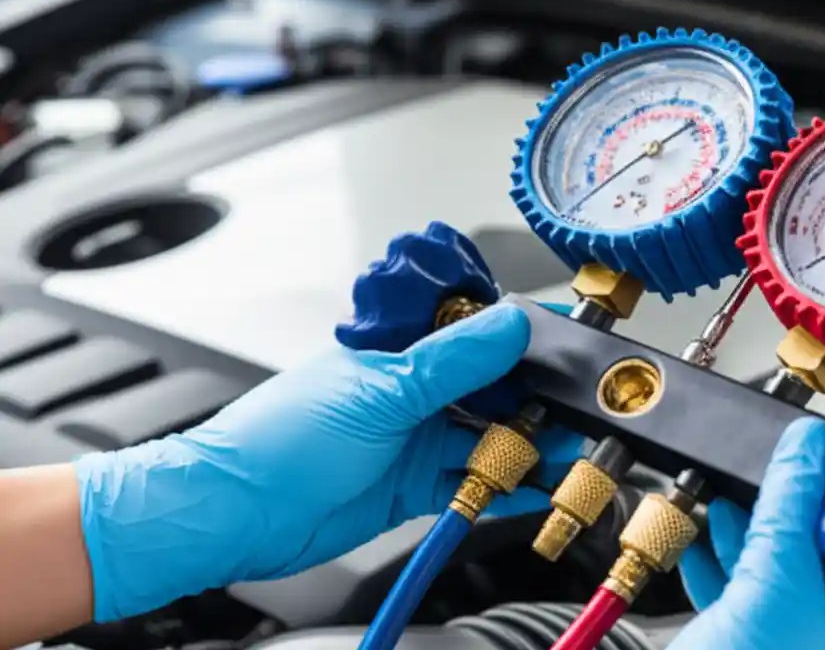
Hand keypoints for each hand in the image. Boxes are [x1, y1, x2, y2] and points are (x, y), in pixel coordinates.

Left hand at [75, 305, 580, 621]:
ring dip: (526, 447)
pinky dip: (504, 485)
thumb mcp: (382, 391)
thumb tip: (512, 322)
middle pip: (494, 390)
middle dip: (536, 402)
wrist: (235, 515)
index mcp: (401, 348)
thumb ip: (454, 361)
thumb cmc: (278, 439)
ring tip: (564, 455)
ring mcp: (414, 438)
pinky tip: (532, 487)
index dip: (525, 340)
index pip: (478, 333)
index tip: (571, 349)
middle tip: (577, 414)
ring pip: (489, 437)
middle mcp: (413, 389)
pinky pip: (473, 480)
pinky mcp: (413, 485)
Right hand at [671, 418, 824, 649]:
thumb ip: (792, 511)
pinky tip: (702, 542)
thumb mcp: (772, 588)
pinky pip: (741, 605)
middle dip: (805, 516)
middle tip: (792, 472)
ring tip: (738, 498)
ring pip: (783, 584)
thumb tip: (809, 452)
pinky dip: (724, 569)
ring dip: (757, 536)